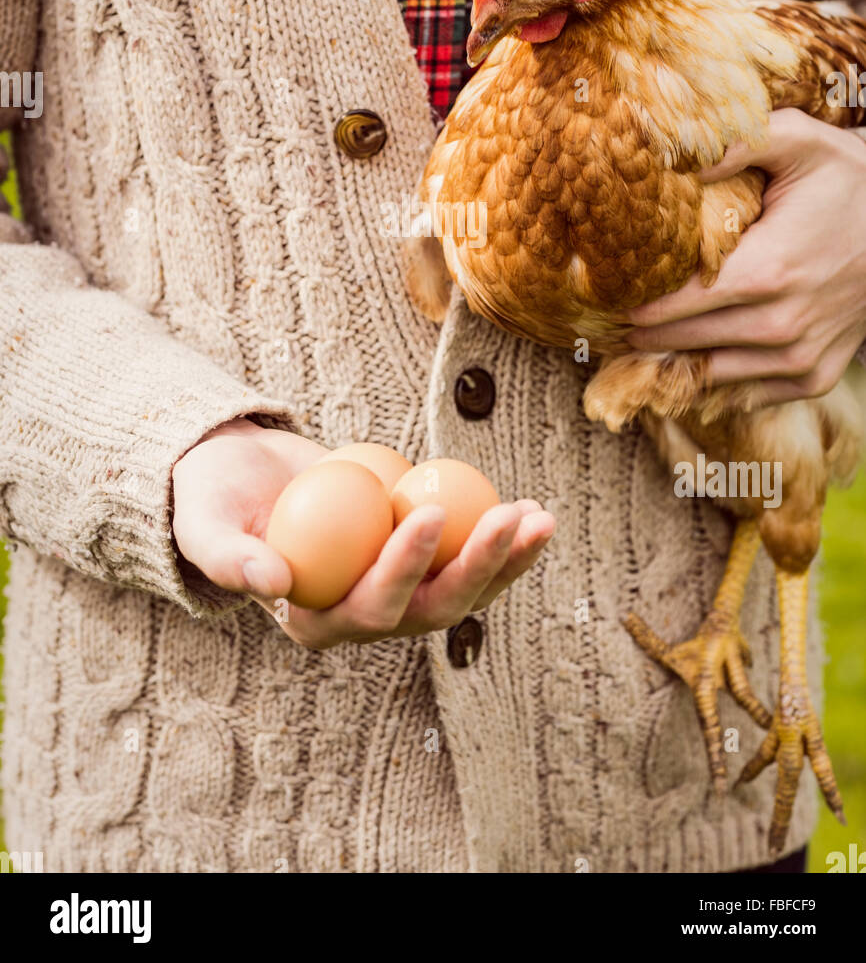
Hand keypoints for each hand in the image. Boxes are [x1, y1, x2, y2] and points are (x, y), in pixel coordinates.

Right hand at [172, 418, 554, 648]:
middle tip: (510, 514)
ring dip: (507, 558)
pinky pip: (469, 558)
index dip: (404, 567)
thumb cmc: (213, 500)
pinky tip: (535, 511)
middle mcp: (365, 618)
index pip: (370, 606)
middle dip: (478, 566)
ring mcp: (399, 592)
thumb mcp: (205, 526)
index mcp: (316, 622)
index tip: (426, 511)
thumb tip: (274, 584)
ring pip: (465, 588)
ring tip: (541, 517)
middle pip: (434, 607)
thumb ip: (228, 558)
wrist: (241, 476)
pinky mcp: (420, 563)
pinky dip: (503, 538)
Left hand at [626, 109, 865, 403]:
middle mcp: (780, 325)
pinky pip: (746, 392)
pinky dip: (718, 377)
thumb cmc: (849, 180)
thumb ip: (736, 144)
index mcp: (766, 272)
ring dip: (673, 357)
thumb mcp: (799, 141)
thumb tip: (676, 159)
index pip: (672, 302)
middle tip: (610, 315)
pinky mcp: (813, 376)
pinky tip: (696, 353)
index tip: (606, 290)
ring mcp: (798, 357)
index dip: (632, 299)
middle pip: (680, 340)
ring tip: (642, 337)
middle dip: (641, 329)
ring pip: (708, 373)